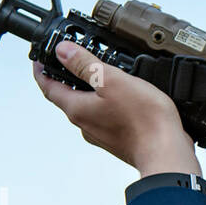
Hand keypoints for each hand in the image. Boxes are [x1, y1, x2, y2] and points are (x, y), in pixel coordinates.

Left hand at [32, 41, 201, 176]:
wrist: (167, 153)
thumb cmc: (144, 120)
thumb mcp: (111, 80)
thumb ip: (85, 64)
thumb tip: (62, 51)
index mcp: (78, 109)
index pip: (49, 88)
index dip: (41, 71)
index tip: (38, 60)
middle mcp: (86, 125)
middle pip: (68, 98)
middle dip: (68, 79)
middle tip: (74, 62)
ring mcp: (103, 135)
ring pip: (89, 108)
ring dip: (91, 92)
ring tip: (103, 76)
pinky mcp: (120, 140)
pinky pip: (107, 118)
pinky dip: (108, 104)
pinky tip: (124, 98)